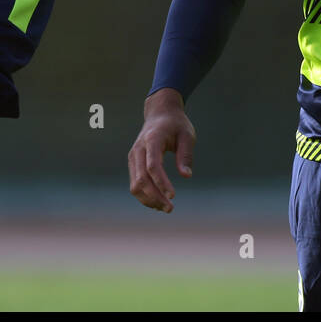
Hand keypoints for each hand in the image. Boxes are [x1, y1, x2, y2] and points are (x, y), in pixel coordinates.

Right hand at [128, 88, 195, 212]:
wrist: (159, 113)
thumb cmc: (176, 124)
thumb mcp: (187, 135)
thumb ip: (186, 155)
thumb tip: (186, 176)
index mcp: (152, 139)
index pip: (153, 166)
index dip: (161, 183)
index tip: (173, 196)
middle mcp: (139, 149)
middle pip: (141, 178)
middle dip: (155, 196)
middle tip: (171, 208)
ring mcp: (133, 156)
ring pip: (135, 184)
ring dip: (148, 199)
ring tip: (165, 208)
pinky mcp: (133, 163)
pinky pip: (135, 183)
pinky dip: (145, 195)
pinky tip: (158, 202)